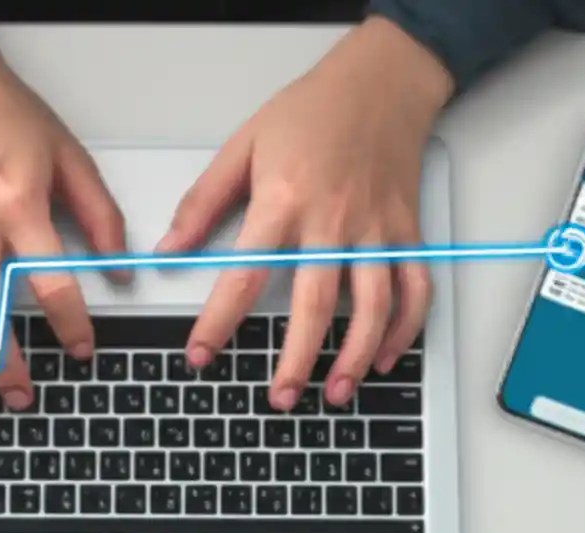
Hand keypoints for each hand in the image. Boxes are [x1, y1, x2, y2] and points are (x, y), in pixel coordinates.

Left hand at [156, 16, 453, 409]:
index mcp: (283, 200)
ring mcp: (375, 229)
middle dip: (296, 359)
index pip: (246, 274)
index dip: (220, 321)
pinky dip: (405, 328)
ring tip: (334, 394)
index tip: (200, 355)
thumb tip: (170, 249)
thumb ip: (203, 203)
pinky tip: (384, 358)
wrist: (380, 81)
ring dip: (355, 356)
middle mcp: (333, 220)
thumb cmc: (310, 110)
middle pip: (315, 304)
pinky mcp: (406, 231)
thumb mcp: (242, 146)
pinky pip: (414, 288)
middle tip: (279, 398)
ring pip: (372, 305)